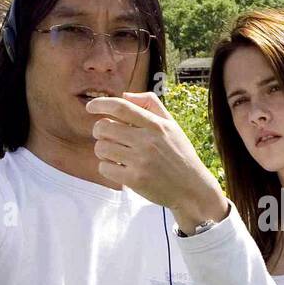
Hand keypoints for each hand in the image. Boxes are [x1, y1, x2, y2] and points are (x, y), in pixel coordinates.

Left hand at [87, 92, 226, 227]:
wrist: (192, 189)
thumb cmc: (180, 155)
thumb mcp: (172, 125)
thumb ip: (151, 105)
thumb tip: (124, 95)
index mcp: (156, 125)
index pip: (121, 107)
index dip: (101, 103)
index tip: (90, 107)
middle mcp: (147, 141)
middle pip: (104, 127)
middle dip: (99, 131)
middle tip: (107, 138)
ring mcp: (140, 161)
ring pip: (101, 148)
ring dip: (103, 151)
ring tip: (116, 155)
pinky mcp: (135, 180)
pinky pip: (104, 168)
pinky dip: (107, 168)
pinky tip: (120, 169)